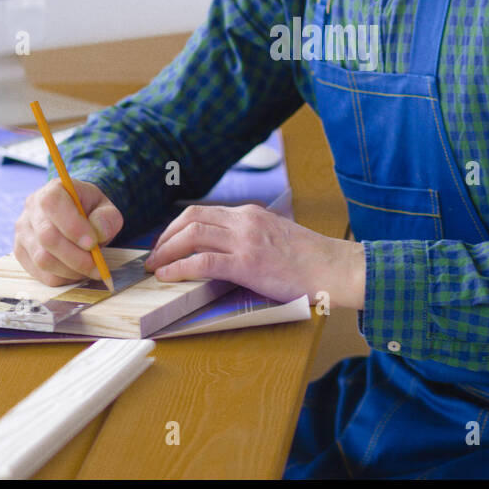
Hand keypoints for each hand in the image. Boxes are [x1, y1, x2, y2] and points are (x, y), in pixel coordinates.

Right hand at [14, 178, 124, 285]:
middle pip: (47, 237)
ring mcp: (23, 231)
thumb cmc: (91, 211)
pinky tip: (76, 272)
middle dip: (76, 257)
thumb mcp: (106, 207)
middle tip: (98, 267)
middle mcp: (32, 208)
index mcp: (52, 190)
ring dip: (70, 270)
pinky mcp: (21, 252)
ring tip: (90, 270)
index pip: (53, 204)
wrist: (76, 216)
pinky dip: (62, 278)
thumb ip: (107, 218)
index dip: (72, 226)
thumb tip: (98, 233)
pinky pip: (39, 273)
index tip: (92, 243)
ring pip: (42, 259)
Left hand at [145, 204, 365, 308]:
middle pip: (190, 218)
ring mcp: (245, 240)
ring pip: (191, 235)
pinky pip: (202, 261)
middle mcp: (245, 221)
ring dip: (165, 251)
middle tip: (153, 256)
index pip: (203, 212)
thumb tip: (227, 251)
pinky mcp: (247, 263)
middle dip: (165, 237)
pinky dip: (179, 267)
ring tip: (155, 268)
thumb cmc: (311, 259)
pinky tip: (167, 276)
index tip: (166, 244)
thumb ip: (252, 237)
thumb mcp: (276, 236)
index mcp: (251, 214)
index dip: (177, 228)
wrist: (335, 267)